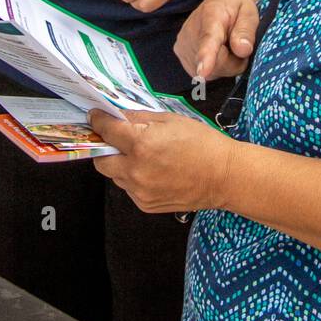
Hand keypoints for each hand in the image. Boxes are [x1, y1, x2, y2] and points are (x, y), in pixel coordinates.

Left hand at [89, 109, 235, 212]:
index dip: (98, 121)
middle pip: (101, 160)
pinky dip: (134, 178)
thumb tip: (118, 116)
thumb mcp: (171, 120)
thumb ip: (140, 118)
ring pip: (115, 176)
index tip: (95, 117)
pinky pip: (129, 189)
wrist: (224, 176)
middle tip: (115, 139)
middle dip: (104, 147)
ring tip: (143, 156)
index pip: (106, 130)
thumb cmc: (202, 144)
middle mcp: (135, 170)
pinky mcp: (146, 205)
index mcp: (141, 144)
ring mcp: (139, 191)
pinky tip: (154, 171)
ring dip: (120, 164)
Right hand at [174, 0, 259, 81]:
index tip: (203, 72)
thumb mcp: (250, 12)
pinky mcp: (180, 53)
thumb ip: (247, 30)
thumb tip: (242, 50)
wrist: (220, 2)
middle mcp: (191, 29)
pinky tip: (217, 52)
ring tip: (227, 45)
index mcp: (211, 14)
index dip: (206, 57)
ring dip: (225, 65)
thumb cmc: (237, 7)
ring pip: (211, 72)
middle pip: (216, 63)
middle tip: (240, 45)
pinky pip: (204, 73)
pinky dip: (215, 67)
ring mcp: (183, 42)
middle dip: (234, 62)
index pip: (208, 39)